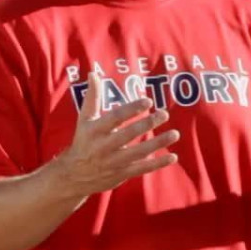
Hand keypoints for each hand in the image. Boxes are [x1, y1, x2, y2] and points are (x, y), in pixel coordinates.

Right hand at [55, 73, 179, 195]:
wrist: (75, 175)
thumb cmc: (84, 141)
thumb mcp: (84, 119)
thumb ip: (92, 97)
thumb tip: (93, 73)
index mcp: (95, 130)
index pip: (115, 117)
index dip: (132, 109)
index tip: (148, 101)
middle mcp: (104, 146)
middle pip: (128, 134)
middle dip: (147, 123)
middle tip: (164, 114)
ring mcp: (114, 162)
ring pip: (138, 152)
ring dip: (158, 143)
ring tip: (175, 133)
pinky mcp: (122, 174)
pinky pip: (142, 168)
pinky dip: (158, 163)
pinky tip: (173, 156)